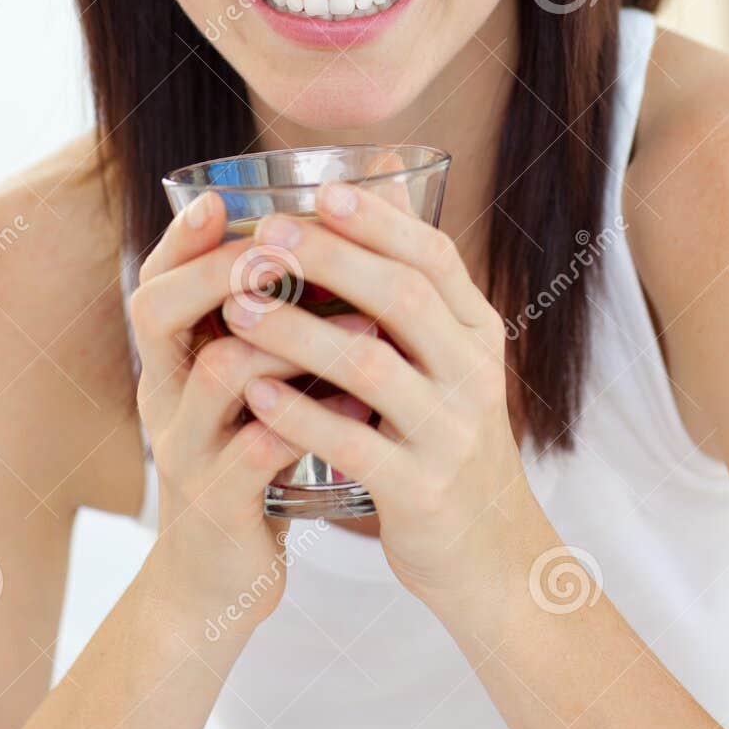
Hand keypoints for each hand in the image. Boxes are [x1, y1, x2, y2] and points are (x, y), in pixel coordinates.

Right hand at [129, 188, 377, 640]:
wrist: (219, 580)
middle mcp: (166, 397)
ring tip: (363, 321)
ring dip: (291, 337)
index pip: (157, 279)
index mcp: (172, 362)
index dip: (184, 238)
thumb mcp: (248, 390)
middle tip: (289, 247)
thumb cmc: (247, 461)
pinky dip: (311, 418)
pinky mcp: (220, 505)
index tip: (224, 198)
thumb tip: (328, 240)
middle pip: (161, 311)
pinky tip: (361, 401)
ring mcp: (187, 451)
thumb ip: (271, 327)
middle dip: (226, 269)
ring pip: (219, 373)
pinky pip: (258, 450)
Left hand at [222, 178, 539, 618]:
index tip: (320, 190)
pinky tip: (258, 394)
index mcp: (477, 335)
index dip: (379, 220)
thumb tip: (383, 174)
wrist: (490, 554)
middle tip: (262, 239)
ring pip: (373, 365)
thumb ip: (414, 277)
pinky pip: (355, 443)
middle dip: (331, 261)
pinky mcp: (420, 491)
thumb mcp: (448, 358)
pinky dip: (304, 415)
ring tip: (237, 309)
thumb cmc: (447, 439)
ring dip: (299, 332)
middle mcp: (472, 375)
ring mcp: (450, 434)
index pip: (435, 258)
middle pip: (404, 298)